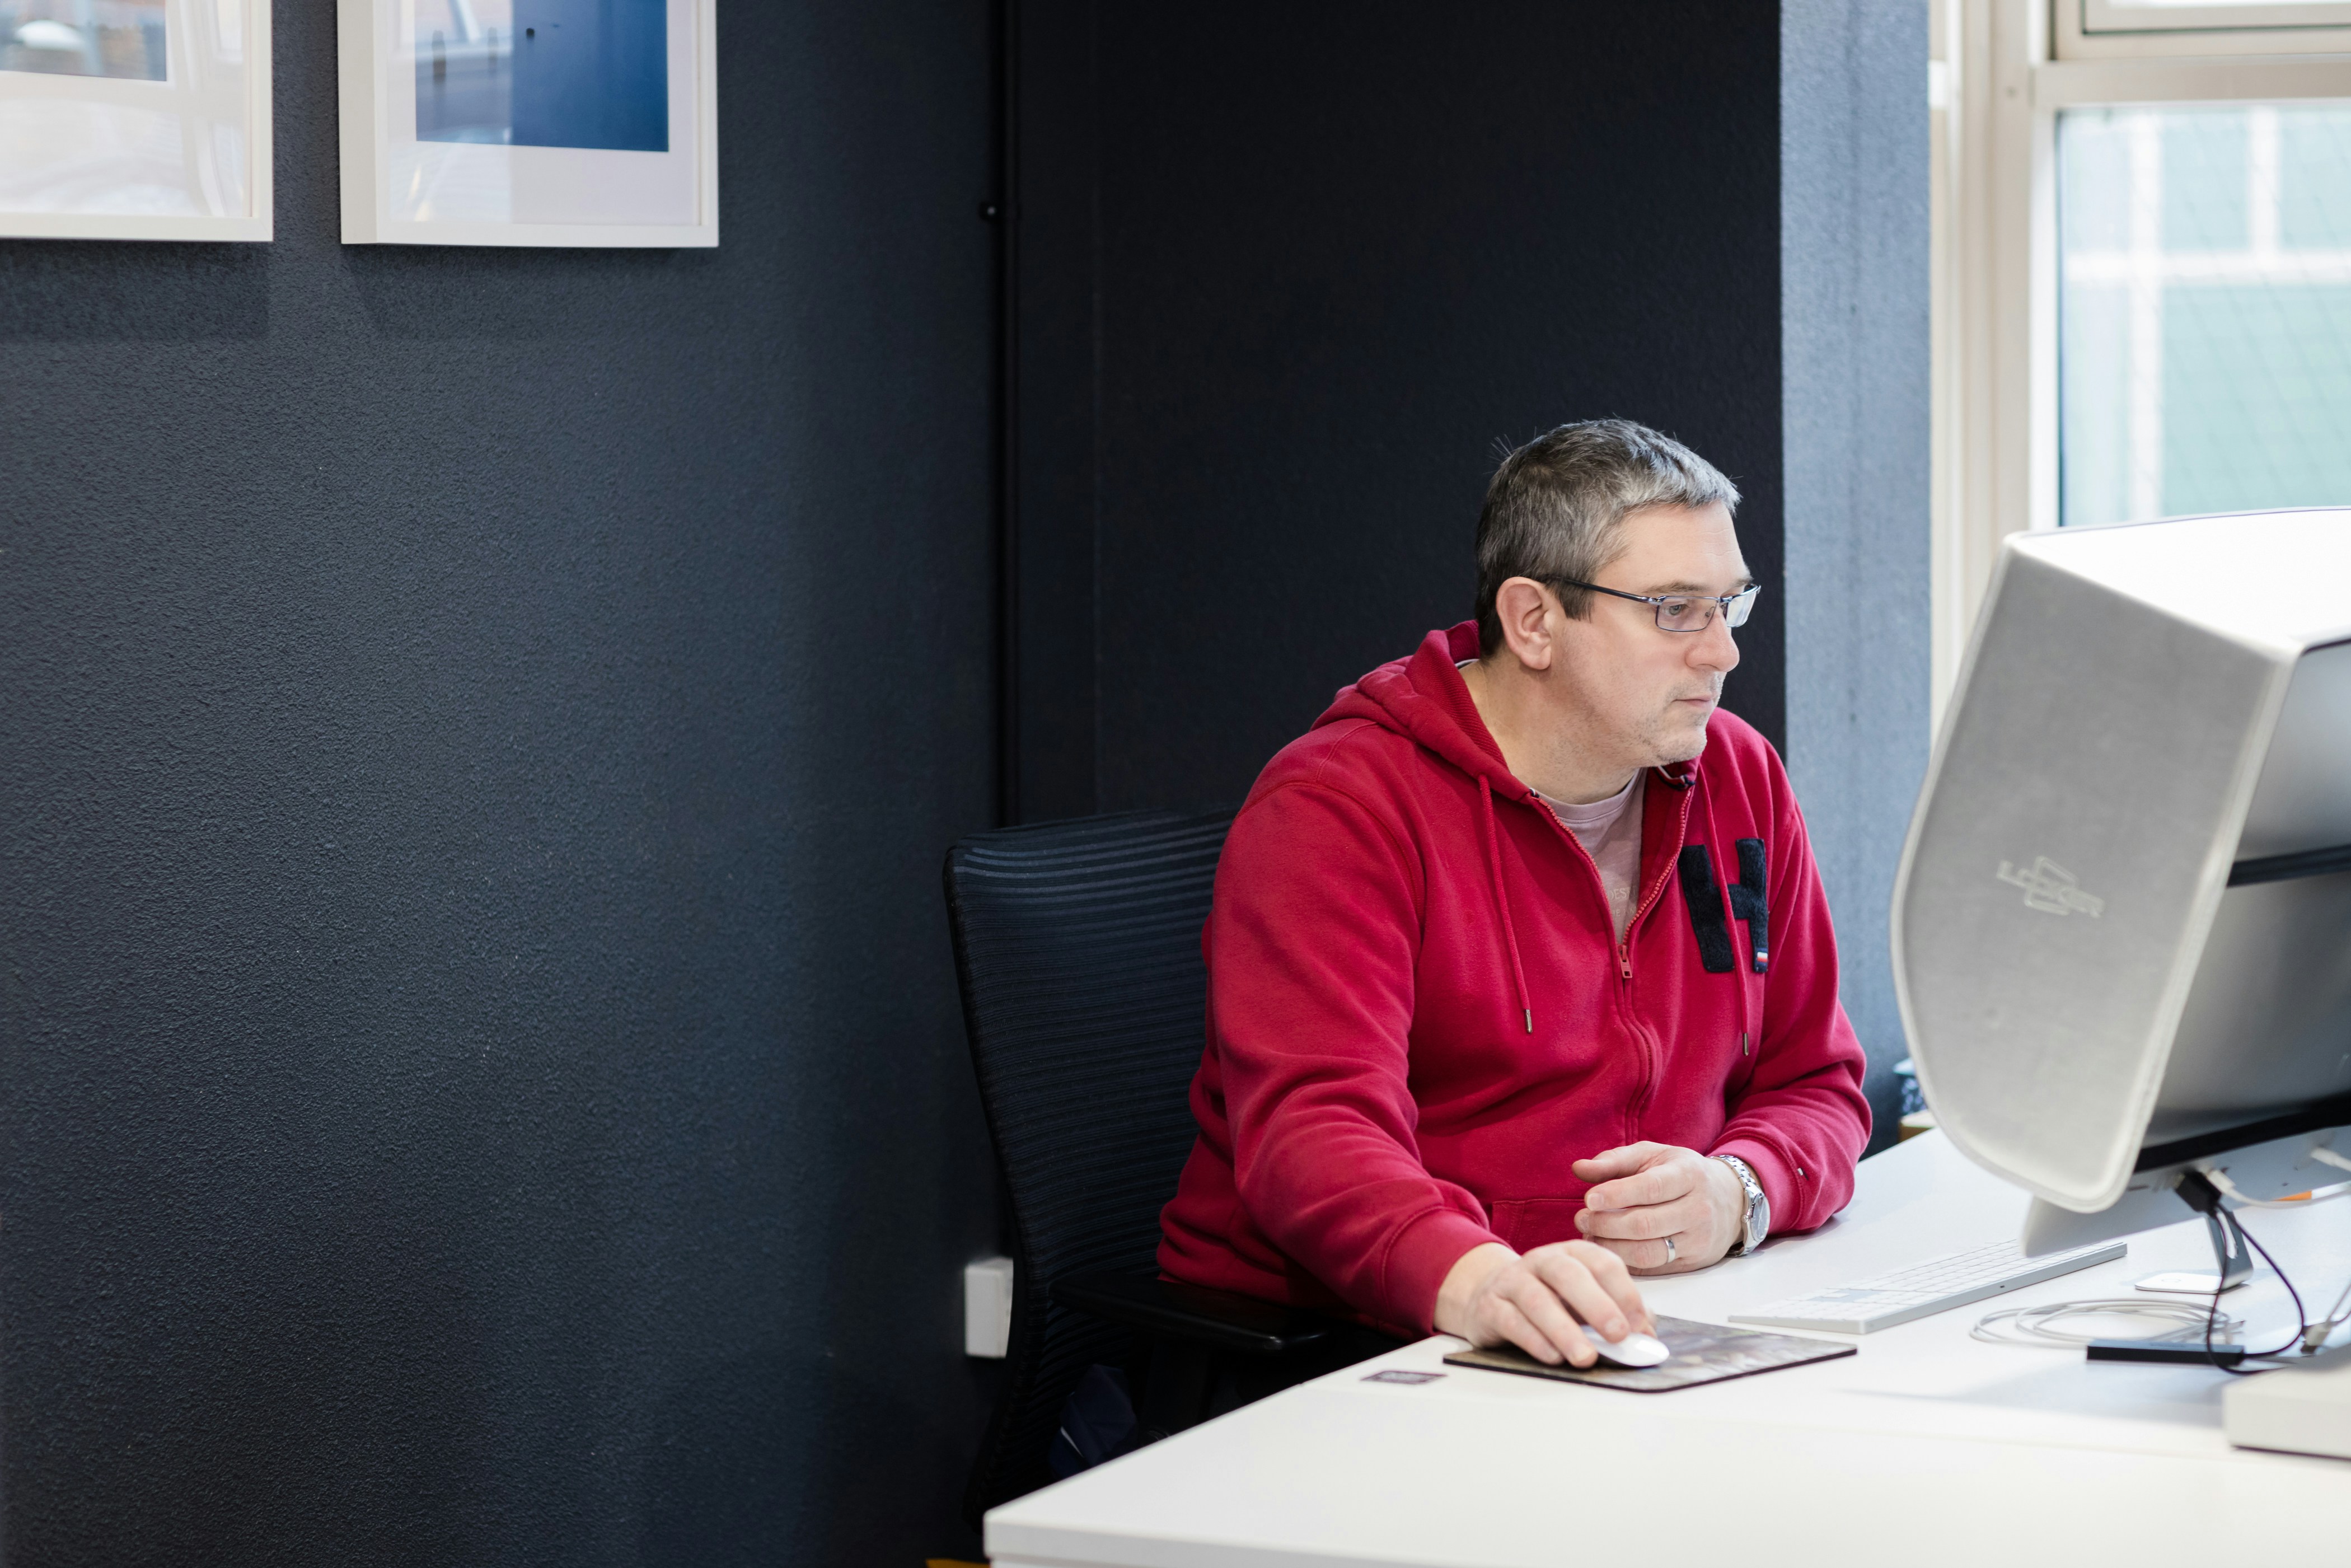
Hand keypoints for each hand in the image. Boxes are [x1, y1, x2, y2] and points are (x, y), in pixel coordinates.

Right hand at [1432, 1240, 1652, 1366]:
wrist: (1489, 1294)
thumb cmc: (1549, 1298)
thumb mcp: (1585, 1299)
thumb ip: (1617, 1311)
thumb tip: (1646, 1335)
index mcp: (1573, 1255)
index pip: (1603, 1265)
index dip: (1626, 1295)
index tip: (1640, 1328)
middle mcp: (1543, 1261)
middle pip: (1569, 1275)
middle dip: (1597, 1305)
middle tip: (1618, 1335)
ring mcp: (1513, 1281)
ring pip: (1537, 1299)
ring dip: (1564, 1330)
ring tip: (1586, 1357)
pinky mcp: (1490, 1306)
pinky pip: (1511, 1321)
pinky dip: (1534, 1340)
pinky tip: (1553, 1356)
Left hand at [1573, 1142, 1744, 1273]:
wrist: (1730, 1199)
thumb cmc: (1681, 1173)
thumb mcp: (1653, 1155)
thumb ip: (1615, 1160)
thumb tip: (1578, 1168)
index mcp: (1688, 1175)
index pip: (1651, 1188)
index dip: (1617, 1195)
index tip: (1589, 1199)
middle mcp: (1697, 1210)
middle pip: (1645, 1224)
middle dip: (1606, 1224)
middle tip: (1581, 1219)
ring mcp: (1698, 1240)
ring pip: (1648, 1252)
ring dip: (1611, 1247)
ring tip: (1590, 1235)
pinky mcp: (1693, 1262)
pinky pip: (1654, 1268)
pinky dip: (1625, 1262)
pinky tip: (1608, 1249)